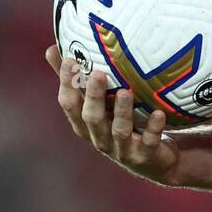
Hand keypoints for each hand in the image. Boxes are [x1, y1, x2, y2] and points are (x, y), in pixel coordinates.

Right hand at [45, 45, 180, 184]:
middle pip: (92, 118)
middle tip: (98, 74)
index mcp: (85, 124)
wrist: (153, 162)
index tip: (70, 60)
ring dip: (122, 112)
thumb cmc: (118, 125)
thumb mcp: (98, 105)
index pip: (70, 104)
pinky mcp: (144, 156)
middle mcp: (100, 138)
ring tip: (125, 92)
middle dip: (93, 97)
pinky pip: (149, 142)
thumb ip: (77, 81)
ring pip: (119, 131)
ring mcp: (122, 150)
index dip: (67, 84)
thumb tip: (52, 49)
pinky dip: (153, 128)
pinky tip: (159, 114)